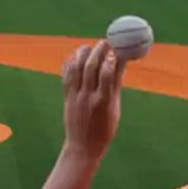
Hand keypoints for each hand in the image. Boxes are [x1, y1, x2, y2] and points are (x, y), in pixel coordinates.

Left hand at [61, 40, 125, 159]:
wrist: (82, 146)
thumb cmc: (104, 129)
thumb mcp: (115, 108)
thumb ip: (116, 85)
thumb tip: (121, 62)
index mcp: (104, 101)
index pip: (108, 74)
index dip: (111, 59)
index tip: (116, 49)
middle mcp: (88, 97)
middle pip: (91, 67)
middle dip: (98, 51)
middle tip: (105, 42)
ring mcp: (75, 96)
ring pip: (76, 68)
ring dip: (83, 54)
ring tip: (89, 46)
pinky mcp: (66, 96)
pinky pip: (67, 75)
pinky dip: (71, 63)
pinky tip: (76, 56)